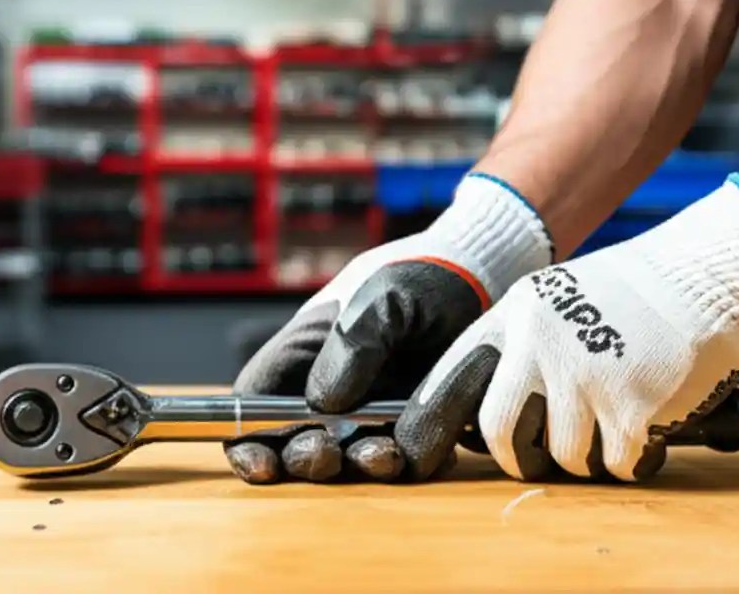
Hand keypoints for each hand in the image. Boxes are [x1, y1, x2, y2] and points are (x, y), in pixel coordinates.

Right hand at [226, 174, 551, 483]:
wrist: (491, 274)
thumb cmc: (426, 273)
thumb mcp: (385, 295)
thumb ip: (353, 345)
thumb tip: (323, 405)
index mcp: (306, 351)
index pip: (254, 400)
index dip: (247, 438)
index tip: (263, 463)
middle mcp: (333, 386)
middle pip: (294, 440)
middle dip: (305, 459)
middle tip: (329, 457)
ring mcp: (374, 408)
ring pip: (349, 456)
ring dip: (359, 465)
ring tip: (384, 455)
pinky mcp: (415, 422)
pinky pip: (404, 456)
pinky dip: (410, 462)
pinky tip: (425, 452)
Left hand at [396, 176, 738, 481]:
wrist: (706, 276)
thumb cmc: (636, 291)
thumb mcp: (560, 297)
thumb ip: (524, 340)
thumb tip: (488, 404)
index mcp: (519, 315)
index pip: (459, 374)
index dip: (445, 416)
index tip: (447, 442)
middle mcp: (542, 345)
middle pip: (500, 431)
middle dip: (516, 458)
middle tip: (532, 462)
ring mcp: (585, 377)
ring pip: (564, 455)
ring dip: (587, 457)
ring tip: (609, 432)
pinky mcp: (631, 407)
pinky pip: (616, 462)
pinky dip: (630, 460)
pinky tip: (644, 434)